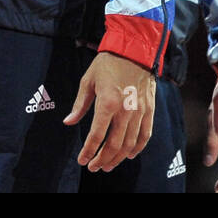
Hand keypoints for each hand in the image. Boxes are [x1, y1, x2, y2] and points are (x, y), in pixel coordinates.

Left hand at [64, 50, 155, 171]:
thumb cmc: (108, 63)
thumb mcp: (88, 80)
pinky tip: (129, 155)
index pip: (96, 136)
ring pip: (129, 145)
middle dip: (102, 160)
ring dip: (118, 158)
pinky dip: (137, 149)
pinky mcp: (149, 111)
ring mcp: (139, 112)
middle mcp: (125, 111)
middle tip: (94, 167)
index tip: (82, 160)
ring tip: (108, 165)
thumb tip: (68, 122)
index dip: (88, 151)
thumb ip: (79, 104)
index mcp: (107, 103)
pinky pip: (145, 136)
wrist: (134, 50)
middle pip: (114, 145)